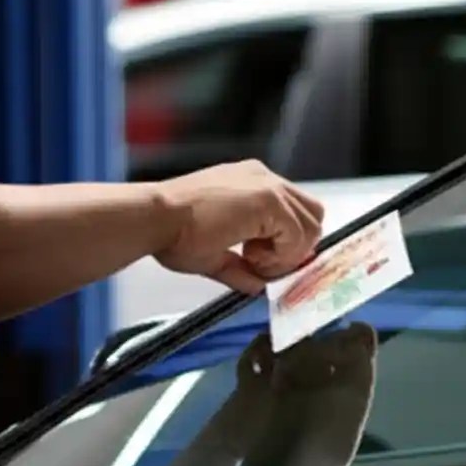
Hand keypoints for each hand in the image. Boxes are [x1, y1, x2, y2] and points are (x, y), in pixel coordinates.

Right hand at [154, 160, 323, 293]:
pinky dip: (281, 256)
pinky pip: (298, 236)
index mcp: (249, 183)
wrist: (153, 218)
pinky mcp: (268, 199)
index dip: (287, 244)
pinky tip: (247, 256)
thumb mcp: (213, 253)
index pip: (293, 211)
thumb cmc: (170, 232)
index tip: (262, 263)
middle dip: (295, 248)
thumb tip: (258, 287)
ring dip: (286, 254)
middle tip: (262, 265)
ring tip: (250, 260)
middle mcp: (263, 178)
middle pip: (312, 214)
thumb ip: (240, 268)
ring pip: (310, 227)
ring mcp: (268, 186)